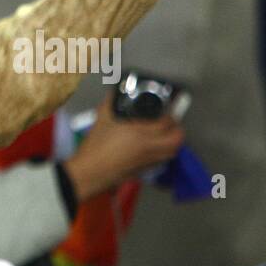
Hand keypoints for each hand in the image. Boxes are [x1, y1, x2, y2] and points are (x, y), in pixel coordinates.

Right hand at [63, 96, 183, 201]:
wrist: (89, 172)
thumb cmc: (94, 147)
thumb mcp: (101, 119)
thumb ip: (112, 103)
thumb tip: (118, 93)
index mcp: (140, 133)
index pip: (166, 121)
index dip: (167, 112)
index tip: (164, 108)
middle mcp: (149, 147)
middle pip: (176, 138)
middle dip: (176, 128)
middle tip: (168, 122)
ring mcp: (148, 160)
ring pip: (173, 151)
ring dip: (173, 141)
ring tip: (165, 134)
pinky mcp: (144, 169)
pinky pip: (163, 159)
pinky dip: (163, 151)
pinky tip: (153, 147)